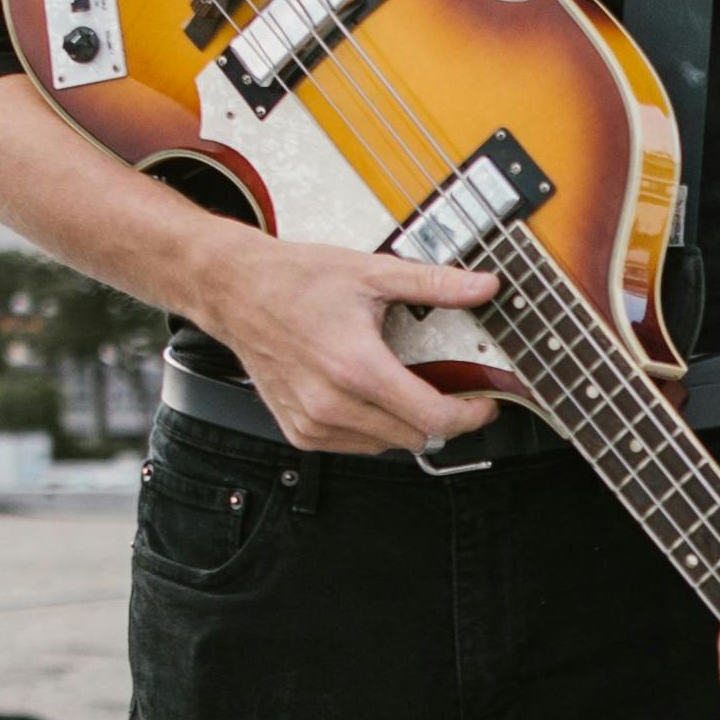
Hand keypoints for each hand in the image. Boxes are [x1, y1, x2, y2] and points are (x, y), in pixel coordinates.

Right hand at [192, 231, 500, 455]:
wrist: (235, 291)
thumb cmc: (295, 280)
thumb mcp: (372, 273)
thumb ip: (434, 284)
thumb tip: (483, 286)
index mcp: (356, 367)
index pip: (434, 417)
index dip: (471, 415)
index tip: (484, 404)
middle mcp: (332, 404)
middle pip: (416, 436)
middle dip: (440, 415)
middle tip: (446, 385)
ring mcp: (312, 423)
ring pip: (388, 445)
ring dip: (405, 422)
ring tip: (399, 382)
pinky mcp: (299, 432)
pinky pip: (355, 446)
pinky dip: (372, 427)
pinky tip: (366, 393)